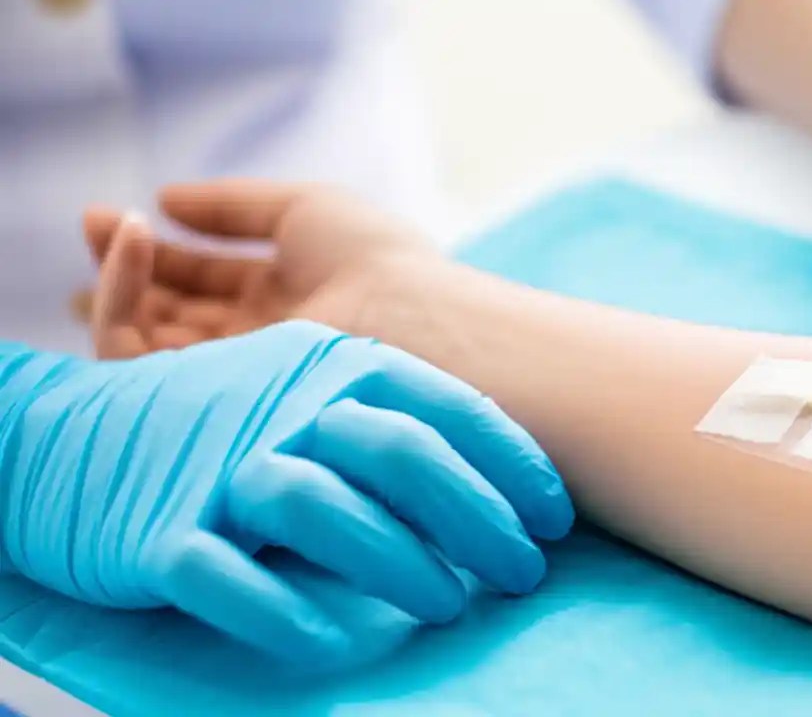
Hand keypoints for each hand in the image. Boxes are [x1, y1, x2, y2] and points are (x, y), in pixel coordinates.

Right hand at [4, 223, 572, 664]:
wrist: (63, 438)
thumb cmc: (217, 422)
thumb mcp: (303, 389)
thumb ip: (387, 414)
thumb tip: (497, 478)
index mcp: (326, 362)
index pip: (442, 403)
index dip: (511, 464)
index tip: (555, 520)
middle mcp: (278, 404)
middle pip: (399, 451)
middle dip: (479, 518)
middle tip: (523, 575)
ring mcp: (217, 467)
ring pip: (324, 508)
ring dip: (401, 563)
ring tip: (451, 607)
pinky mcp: (158, 534)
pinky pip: (231, 577)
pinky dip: (289, 614)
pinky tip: (341, 643)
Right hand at [82, 180, 429, 357]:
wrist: (402, 315)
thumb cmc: (371, 257)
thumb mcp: (302, 210)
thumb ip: (230, 206)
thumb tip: (164, 196)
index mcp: (285, 299)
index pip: (205, 281)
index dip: (159, 251)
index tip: (113, 216)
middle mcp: (259, 341)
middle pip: (174, 313)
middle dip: (126, 270)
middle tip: (92, 225)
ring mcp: (240, 372)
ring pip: (155, 343)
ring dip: (120, 288)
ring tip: (114, 234)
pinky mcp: (221, 400)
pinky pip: (150, 369)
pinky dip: (125, 315)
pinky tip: (129, 263)